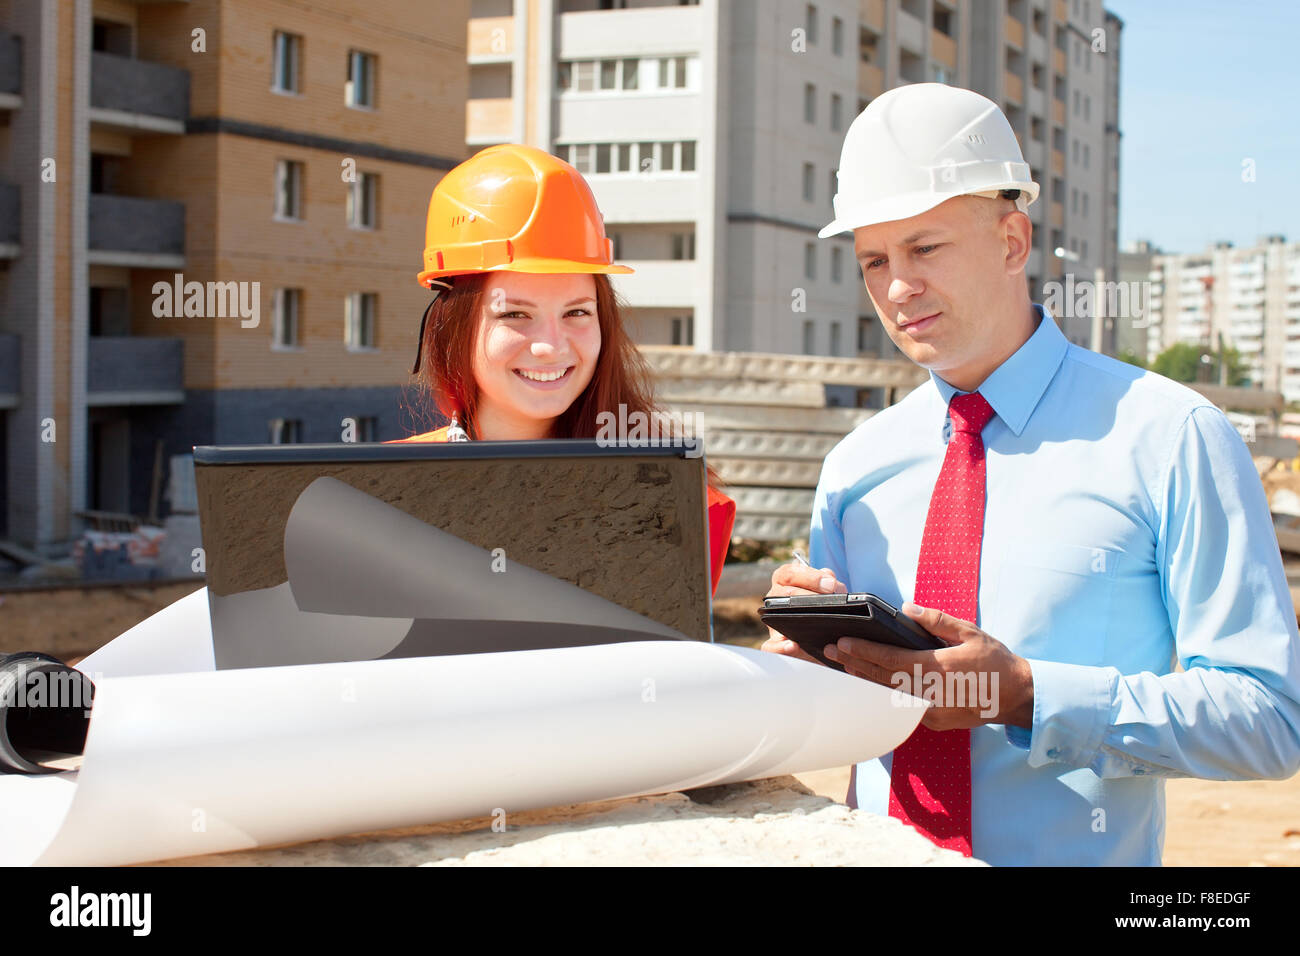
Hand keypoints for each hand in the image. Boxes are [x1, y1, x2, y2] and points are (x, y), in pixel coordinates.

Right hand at [758, 562, 847, 664]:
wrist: (823, 634)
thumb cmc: (823, 606)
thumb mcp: (828, 591)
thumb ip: (830, 583)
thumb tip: (832, 583)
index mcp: (785, 581)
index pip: (790, 573)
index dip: (811, 577)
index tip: (831, 585)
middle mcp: (775, 598)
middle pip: (785, 593)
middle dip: (809, 597)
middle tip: (830, 602)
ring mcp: (773, 620)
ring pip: (775, 616)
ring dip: (794, 619)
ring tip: (812, 623)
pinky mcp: (775, 642)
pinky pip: (769, 646)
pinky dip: (779, 646)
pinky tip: (793, 646)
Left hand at [823, 601, 1034, 729]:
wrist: (1018, 695)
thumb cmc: (994, 659)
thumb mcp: (969, 632)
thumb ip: (936, 620)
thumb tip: (906, 608)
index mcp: (938, 669)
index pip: (890, 659)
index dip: (863, 651)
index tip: (841, 642)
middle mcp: (930, 693)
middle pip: (882, 678)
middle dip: (854, 663)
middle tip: (829, 651)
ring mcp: (931, 712)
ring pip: (888, 695)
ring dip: (864, 679)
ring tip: (842, 664)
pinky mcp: (933, 722)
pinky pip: (901, 706)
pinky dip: (883, 693)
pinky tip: (869, 680)